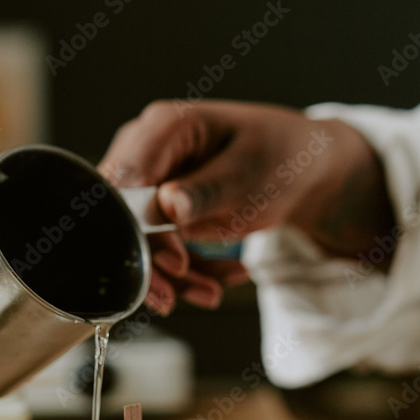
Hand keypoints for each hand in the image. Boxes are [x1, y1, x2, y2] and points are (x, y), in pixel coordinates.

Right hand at [98, 100, 392, 313]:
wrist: (298, 166)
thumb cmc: (279, 155)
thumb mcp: (251, 173)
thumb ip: (207, 190)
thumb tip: (168, 205)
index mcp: (163, 127)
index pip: (126, 182)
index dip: (138, 228)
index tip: (175, 263)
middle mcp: (143, 152)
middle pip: (121, 217)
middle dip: (155, 264)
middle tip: (198, 291)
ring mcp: (147, 183)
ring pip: (137, 242)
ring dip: (174, 277)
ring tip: (214, 292)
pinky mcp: (156, 212)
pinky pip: (157, 251)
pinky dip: (188, 273)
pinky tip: (227, 275)